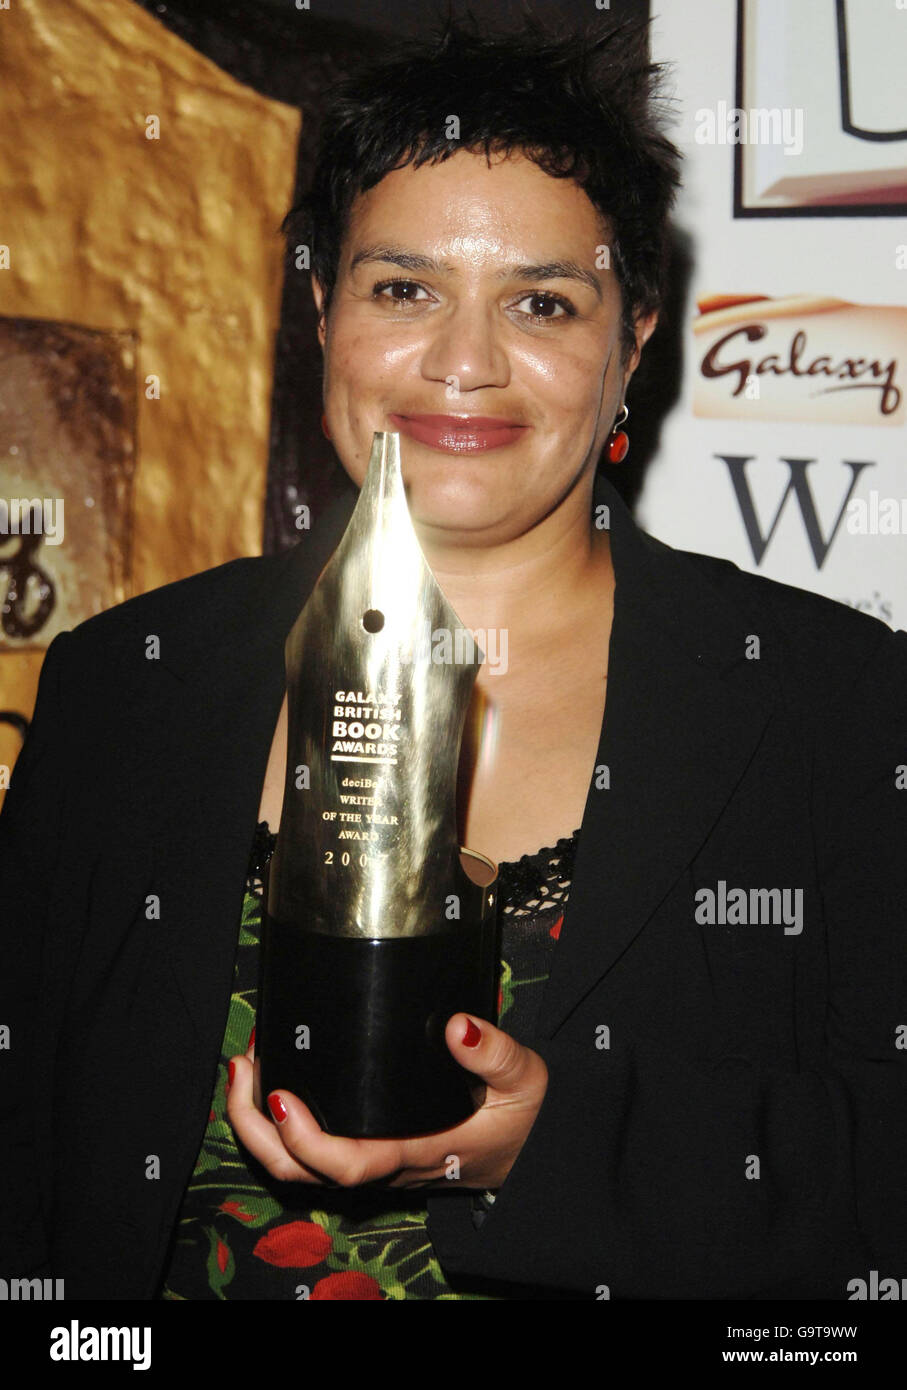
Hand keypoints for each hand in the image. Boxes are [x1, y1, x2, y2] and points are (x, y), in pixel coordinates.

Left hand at [226, 1013, 547, 1190]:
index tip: (284, 1096)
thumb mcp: (526, 1080)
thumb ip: (496, 1053)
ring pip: (297, 1167)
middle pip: (301, 1173)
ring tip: (244, 1066)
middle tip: (241, 1067)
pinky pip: (310, 1150)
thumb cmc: (525, 1117)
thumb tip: (458, 1026)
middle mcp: (386, 1164)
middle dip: (255, 1129)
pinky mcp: (370, 1148)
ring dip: (257, 1123)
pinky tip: (272, 1075)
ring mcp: (373, 1160)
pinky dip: (279, 1118)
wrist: (533, 1152)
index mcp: (418, 1150)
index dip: (307, 1141)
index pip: (349, 1165)